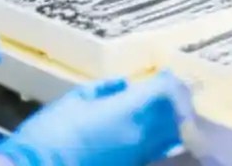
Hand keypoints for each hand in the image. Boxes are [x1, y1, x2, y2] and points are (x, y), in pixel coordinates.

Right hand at [0, 71, 187, 165]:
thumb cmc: (53, 131)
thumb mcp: (75, 100)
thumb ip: (105, 89)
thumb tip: (124, 84)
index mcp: (130, 110)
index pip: (166, 91)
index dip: (169, 81)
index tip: (166, 75)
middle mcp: (143, 134)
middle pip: (176, 116)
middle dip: (177, 102)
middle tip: (172, 92)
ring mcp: (140, 156)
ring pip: (170, 138)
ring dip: (172, 123)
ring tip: (165, 113)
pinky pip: (155, 153)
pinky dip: (159, 142)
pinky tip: (150, 135)